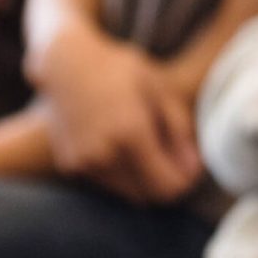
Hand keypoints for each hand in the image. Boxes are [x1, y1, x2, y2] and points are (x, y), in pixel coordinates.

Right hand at [35, 28, 202, 203]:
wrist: (64, 62)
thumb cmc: (120, 69)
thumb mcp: (160, 89)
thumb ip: (180, 130)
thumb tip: (194, 169)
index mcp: (130, 132)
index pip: (168, 186)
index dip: (187, 180)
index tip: (194, 164)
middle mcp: (104, 153)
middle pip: (151, 195)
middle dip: (168, 181)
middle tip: (176, 156)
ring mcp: (83, 162)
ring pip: (130, 192)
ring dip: (145, 179)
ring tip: (148, 145)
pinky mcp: (69, 165)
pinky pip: (109, 183)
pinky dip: (122, 173)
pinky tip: (121, 143)